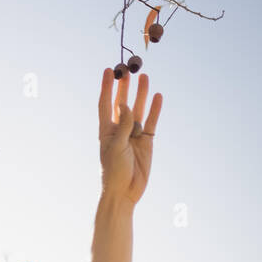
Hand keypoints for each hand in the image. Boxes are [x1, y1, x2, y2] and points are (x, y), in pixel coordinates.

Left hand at [98, 68, 161, 205]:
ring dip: (140, 94)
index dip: (106, 87)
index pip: (105, 104)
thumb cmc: (113, 171)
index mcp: (106, 131)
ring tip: (144, 77)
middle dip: (124, 87)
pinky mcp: (146, 141)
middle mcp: (119, 130)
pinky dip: (155, 109)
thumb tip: (125, 103)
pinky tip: (157, 96)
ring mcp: (133, 135)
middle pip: (122, 103)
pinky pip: (151, 122)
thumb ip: (122, 125)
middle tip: (127, 69)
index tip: (108, 70)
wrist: (125, 192)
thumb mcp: (116, 147)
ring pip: (138, 110)